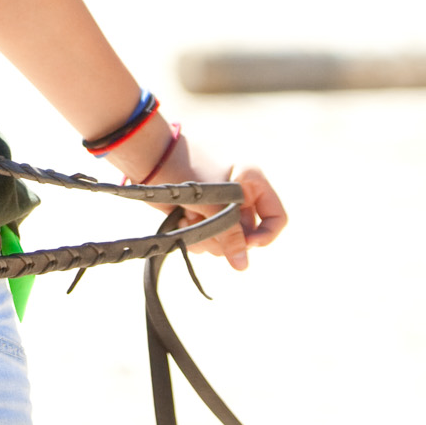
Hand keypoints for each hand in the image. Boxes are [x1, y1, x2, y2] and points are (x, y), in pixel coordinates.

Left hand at [176, 145, 285, 271]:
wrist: (150, 158)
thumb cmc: (187, 170)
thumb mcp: (214, 203)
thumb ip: (230, 235)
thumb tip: (242, 266)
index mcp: (252, 182)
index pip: (276, 217)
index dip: (265, 235)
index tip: (245, 244)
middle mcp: (241, 194)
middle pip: (247, 234)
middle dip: (225, 237)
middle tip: (206, 228)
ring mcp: (220, 205)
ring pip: (226, 240)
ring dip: (207, 236)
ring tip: (190, 219)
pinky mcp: (202, 213)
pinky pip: (208, 237)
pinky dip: (195, 234)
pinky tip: (182, 219)